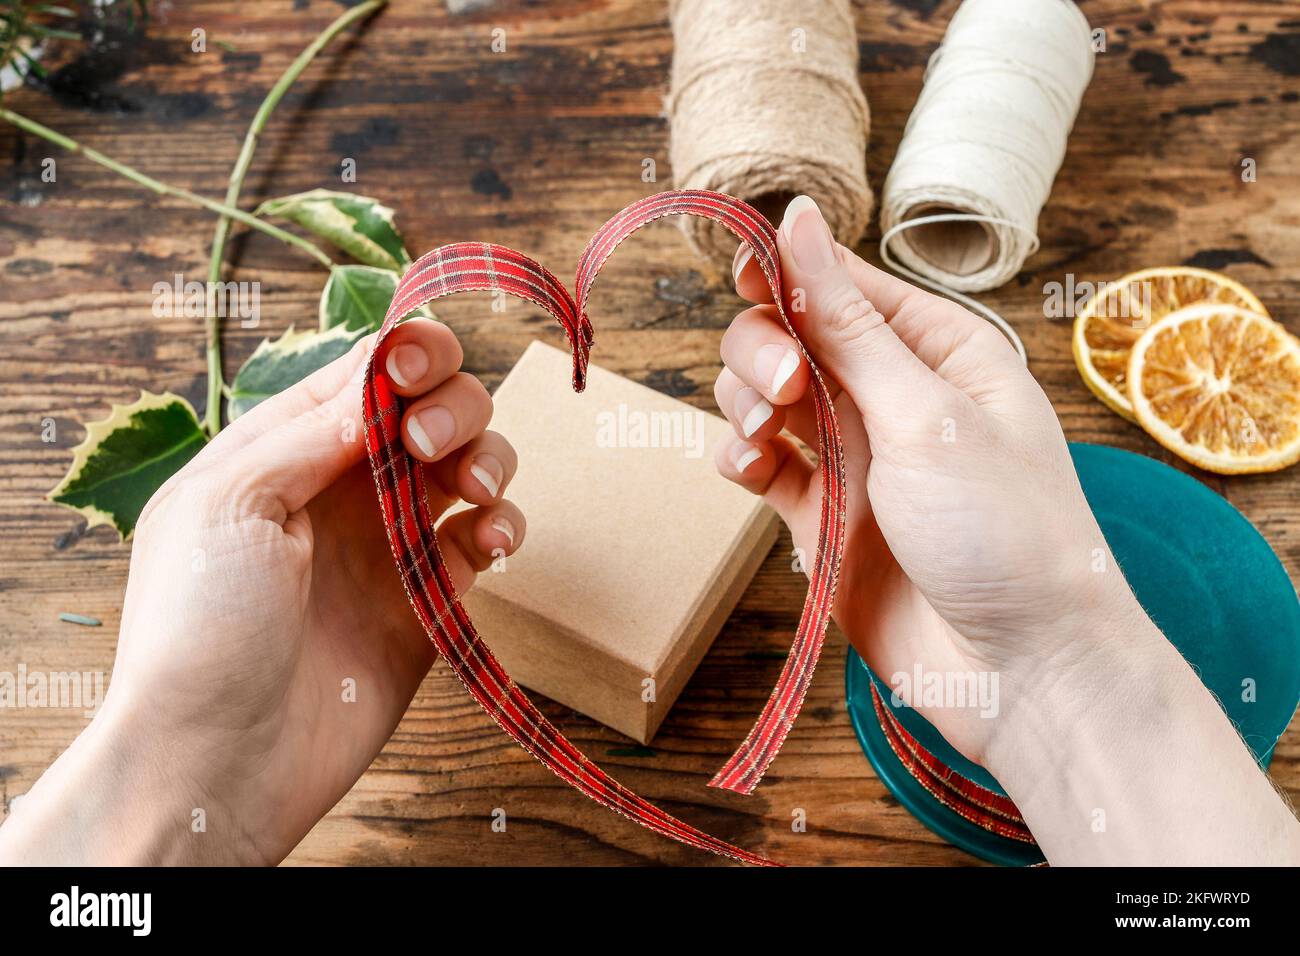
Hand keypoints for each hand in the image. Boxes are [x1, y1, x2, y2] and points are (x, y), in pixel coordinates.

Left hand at [0, 319, 523, 864]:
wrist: (222, 757)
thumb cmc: (198, 626)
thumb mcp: (224, 502)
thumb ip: (308, 434)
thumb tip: (381, 392)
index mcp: (281, 452)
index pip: (362, 374)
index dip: (405, 357)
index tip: (417, 372)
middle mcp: (341, 488)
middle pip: (429, 409)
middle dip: (450, 406)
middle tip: (428, 447)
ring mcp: (390, 543)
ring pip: (469, 465)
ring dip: (489, 458)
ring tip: (476, 492)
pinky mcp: (430, 598)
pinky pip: (484, 540)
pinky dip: (503, 527)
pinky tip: (490, 543)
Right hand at [716, 196, 1299, 863]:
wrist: (1018, 671)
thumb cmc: (1004, 533)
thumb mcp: (926, 414)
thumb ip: (848, 324)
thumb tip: (796, 220)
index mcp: (939, 349)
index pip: (842, 282)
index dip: (784, 271)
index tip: (743, 274)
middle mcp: (891, 393)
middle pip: (789, 334)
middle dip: (767, 350)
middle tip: (786, 391)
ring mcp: (853, 453)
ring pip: (763, 395)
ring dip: (746, 403)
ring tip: (768, 438)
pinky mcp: (820, 512)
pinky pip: (757, 461)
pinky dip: (740, 457)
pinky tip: (751, 470)